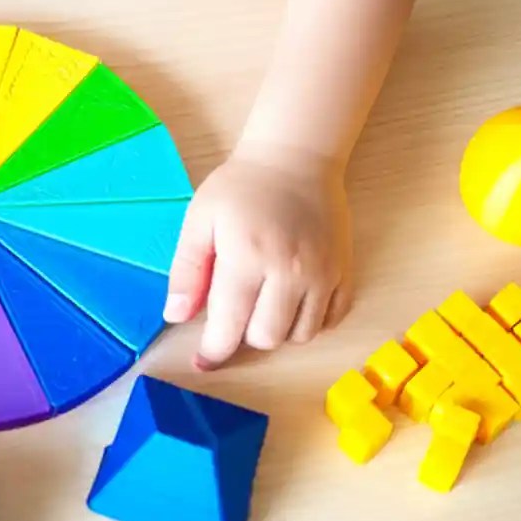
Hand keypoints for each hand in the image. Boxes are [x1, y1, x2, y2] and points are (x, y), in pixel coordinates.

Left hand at [164, 142, 353, 369]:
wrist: (296, 158)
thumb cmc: (240, 187)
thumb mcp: (199, 220)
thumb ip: (186, 271)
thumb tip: (176, 317)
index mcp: (248, 258)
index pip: (229, 326)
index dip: (213, 352)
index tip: (202, 362)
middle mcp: (290, 272)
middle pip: (267, 338)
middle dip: (244, 336)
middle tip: (235, 311)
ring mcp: (324, 273)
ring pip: (301, 335)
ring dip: (278, 330)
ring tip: (263, 303)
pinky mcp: (344, 271)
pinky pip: (331, 320)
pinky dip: (310, 322)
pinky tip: (292, 303)